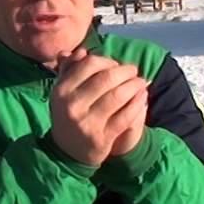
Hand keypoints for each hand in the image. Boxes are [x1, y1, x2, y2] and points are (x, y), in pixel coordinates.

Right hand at [49, 49, 148, 165]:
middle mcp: (72, 105)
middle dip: (125, 71)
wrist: (68, 152)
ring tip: (141, 82)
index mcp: (61, 90)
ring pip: (118, 96)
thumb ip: (70, 69)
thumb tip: (82, 52)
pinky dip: (137, 104)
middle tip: (134, 71)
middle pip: (106, 78)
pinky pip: (125, 116)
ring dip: (134, 86)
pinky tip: (143, 97)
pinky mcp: (101, 138)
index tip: (116, 65)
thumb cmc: (70, 114)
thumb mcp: (63, 92)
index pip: (90, 64)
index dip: (108, 61)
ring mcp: (87, 122)